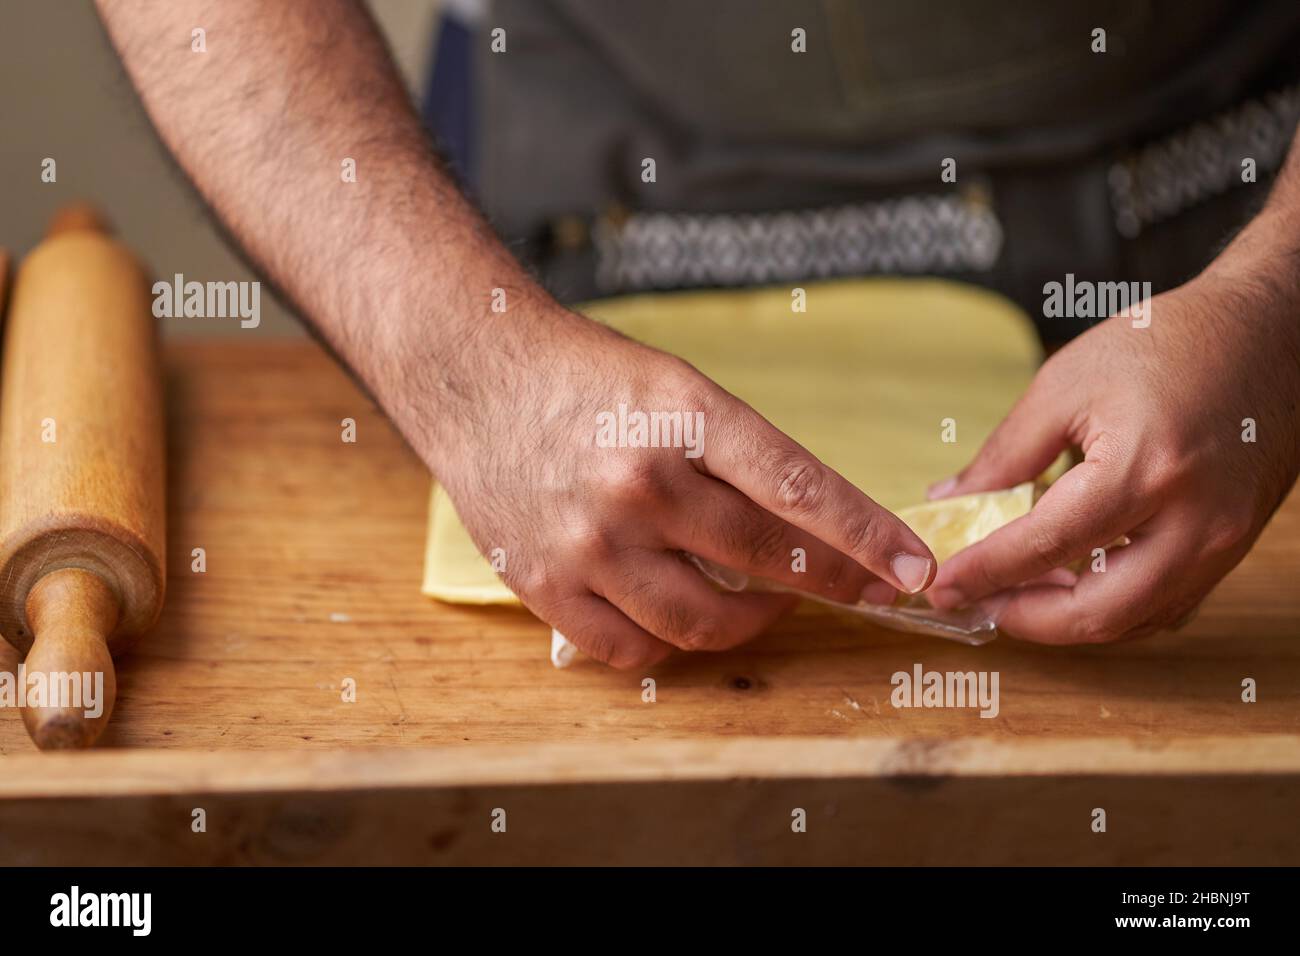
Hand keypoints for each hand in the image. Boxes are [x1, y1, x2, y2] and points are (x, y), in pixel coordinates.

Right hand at [423, 308, 935, 667]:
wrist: (472, 376)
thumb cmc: (583, 378)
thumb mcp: (673, 384)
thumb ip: (737, 454)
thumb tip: (813, 527)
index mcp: (682, 415)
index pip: (798, 487)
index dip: (865, 537)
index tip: (912, 569)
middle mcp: (639, 482)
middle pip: (764, 559)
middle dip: (832, 582)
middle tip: (863, 589)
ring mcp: (590, 541)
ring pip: (705, 620)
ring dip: (753, 620)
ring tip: (764, 601)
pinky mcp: (546, 585)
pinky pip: (635, 648)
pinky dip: (673, 642)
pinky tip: (685, 615)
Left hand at [926, 272, 1299, 642]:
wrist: (1267, 334)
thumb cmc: (1167, 344)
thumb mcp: (1066, 385)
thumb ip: (1005, 454)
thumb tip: (952, 501)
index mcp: (1142, 470)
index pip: (1045, 546)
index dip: (985, 574)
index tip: (944, 587)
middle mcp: (1192, 520)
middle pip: (1098, 612)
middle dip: (1028, 619)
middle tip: (980, 602)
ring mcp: (1220, 542)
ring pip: (1135, 619)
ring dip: (1070, 619)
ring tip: (1018, 593)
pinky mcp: (1231, 547)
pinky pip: (1166, 604)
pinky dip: (1113, 606)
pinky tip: (1072, 582)